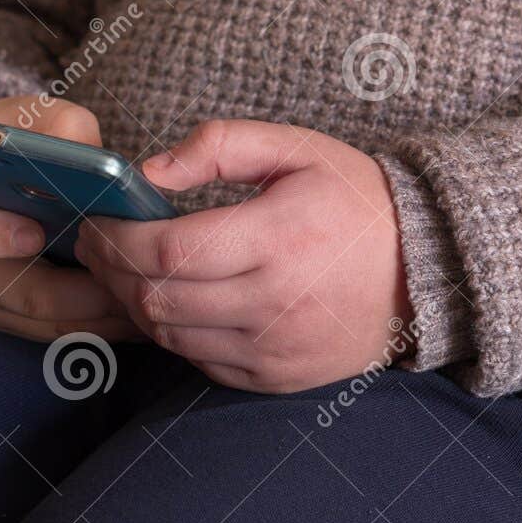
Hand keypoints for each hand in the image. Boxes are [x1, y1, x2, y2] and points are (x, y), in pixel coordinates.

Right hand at [0, 96, 139, 342]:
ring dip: (101, 318)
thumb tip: (100, 160)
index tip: (34, 232)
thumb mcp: (16, 121)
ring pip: (44, 324)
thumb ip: (57, 129)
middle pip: (20, 294)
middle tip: (132, 280)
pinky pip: (55, 334)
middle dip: (82, 292)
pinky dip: (98, 327)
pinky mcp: (5, 323)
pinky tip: (140, 314)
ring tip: (152, 301)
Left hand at [76, 120, 412, 392]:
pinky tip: (171, 301)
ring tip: (125, 271)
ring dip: (135, 303)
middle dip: (112, 271)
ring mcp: (275, 348)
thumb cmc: (354, 200)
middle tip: (95, 245)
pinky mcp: (277, 377)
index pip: (168, 250)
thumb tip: (149, 172)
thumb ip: (219, 144)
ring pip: (171, 335)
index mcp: (278, 238)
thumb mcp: (296, 148)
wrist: (426, 268)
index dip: (117, 240)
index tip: (97, 222)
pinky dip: (174, 332)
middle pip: (158, 298)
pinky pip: (200, 361)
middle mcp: (274, 302)